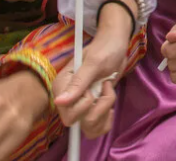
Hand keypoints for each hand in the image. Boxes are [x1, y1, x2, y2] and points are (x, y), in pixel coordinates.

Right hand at [54, 2, 132, 137]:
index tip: (94, 87)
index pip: (67, 113)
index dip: (84, 104)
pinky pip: (96, 129)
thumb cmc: (105, 49)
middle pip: (76, 123)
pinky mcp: (91, 109)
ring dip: (104, 112)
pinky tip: (110, 107)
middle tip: (104, 88)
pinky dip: (106, 121)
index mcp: (62, 86)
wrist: (116, 45)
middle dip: (97, 109)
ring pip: (88, 128)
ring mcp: (80, 105)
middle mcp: (68, 99)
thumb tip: (59, 102)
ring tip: (108, 92)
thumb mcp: (94, 63)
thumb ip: (78, 83)